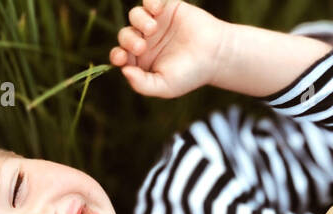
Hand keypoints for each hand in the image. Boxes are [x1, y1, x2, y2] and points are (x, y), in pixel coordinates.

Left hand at [109, 0, 229, 98]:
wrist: (215, 54)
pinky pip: (150, 0)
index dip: (117, 55)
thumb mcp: (165, 86)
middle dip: (128, 40)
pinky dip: (150, 1)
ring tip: (152, 28)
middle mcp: (146, 41)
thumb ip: (142, 84)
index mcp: (141, 61)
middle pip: (125, 35)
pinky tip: (156, 9)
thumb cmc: (190, 74)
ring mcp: (155, 23)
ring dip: (139, 20)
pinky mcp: (167, 7)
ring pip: (135, 15)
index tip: (122, 57)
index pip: (120, 56)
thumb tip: (123, 71)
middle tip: (141, 46)